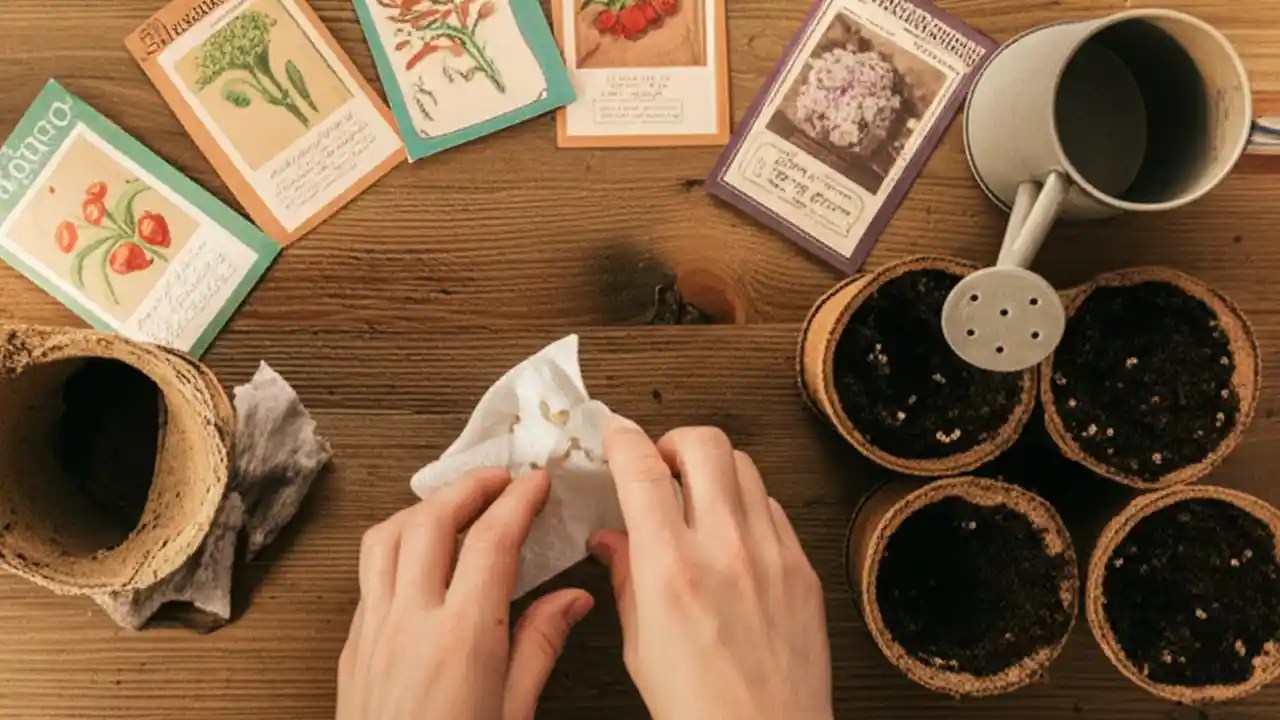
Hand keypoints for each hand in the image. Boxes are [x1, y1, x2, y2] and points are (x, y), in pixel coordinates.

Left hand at [337, 468, 593, 719]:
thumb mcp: (515, 714)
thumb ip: (540, 645)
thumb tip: (572, 598)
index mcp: (462, 639)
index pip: (491, 540)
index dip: (518, 500)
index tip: (538, 482)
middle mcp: (410, 624)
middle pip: (430, 521)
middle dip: (469, 487)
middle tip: (501, 478)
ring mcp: (373, 633)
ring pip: (385, 538)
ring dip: (423, 508)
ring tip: (456, 504)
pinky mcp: (353, 649)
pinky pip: (368, 575)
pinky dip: (396, 546)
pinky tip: (421, 557)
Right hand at [590, 419, 832, 719]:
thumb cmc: (699, 711)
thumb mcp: (639, 646)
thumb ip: (626, 579)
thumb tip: (611, 540)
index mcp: (671, 570)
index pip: (642, 470)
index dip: (623, 438)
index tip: (614, 433)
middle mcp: (726, 550)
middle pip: (705, 444)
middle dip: (674, 441)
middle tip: (660, 463)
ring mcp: (772, 555)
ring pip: (745, 467)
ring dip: (713, 469)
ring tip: (697, 496)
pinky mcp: (803, 569)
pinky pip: (774, 508)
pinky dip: (747, 506)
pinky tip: (733, 533)